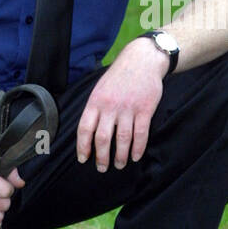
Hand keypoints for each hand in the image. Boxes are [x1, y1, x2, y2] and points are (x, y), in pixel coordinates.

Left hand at [77, 39, 167, 171]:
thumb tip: (89, 132)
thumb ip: (95, 108)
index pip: (85, 129)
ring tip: (119, 165)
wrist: (142, 60)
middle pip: (102, 138)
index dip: (83, 147)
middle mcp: (110, 107)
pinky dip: (138, 148)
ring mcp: (128, 108)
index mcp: (96, 101)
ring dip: (120, 156)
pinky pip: (141, 134)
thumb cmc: (119, 76)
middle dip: (101, 157)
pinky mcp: (145, 109)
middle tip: (102, 168)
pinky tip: (136, 156)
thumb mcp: (100, 88)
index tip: (83, 159)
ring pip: (122, 139)